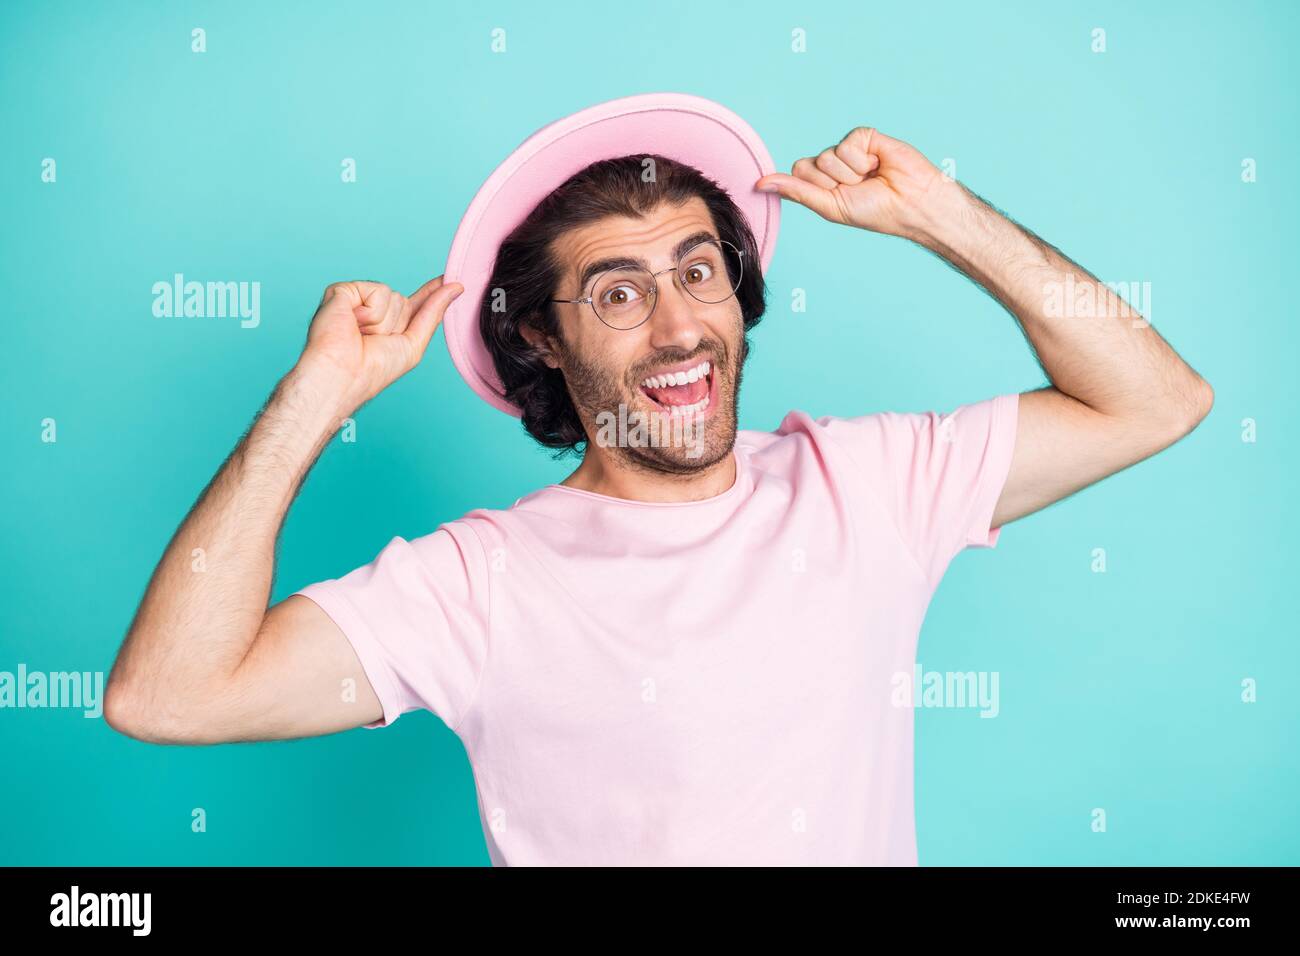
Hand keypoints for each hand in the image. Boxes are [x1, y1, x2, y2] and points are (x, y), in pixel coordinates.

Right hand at [295, 276, 463, 415]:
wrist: (342, 375)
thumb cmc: (373, 369)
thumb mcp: (413, 344)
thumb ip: (433, 314)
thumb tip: (456, 286)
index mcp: (387, 325)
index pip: (414, 304)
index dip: (431, 293)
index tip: (449, 280)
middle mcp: (371, 311)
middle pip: (404, 300)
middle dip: (397, 323)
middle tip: (374, 341)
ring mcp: (355, 300)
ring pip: (392, 295)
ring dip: (382, 321)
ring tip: (361, 334)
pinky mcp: (342, 291)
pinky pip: (375, 290)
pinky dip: (370, 312)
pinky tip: (351, 322)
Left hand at [756, 127, 952, 239]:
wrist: (912, 203)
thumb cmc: (874, 211)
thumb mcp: (830, 206)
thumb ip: (796, 191)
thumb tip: (760, 184)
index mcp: (821, 183)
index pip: (797, 173)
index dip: (816, 187)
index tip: (838, 196)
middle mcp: (832, 165)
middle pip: (808, 164)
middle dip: (832, 181)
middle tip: (857, 188)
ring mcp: (848, 149)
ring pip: (827, 156)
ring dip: (850, 173)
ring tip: (872, 177)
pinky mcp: (864, 136)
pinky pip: (847, 144)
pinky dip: (862, 160)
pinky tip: (879, 164)